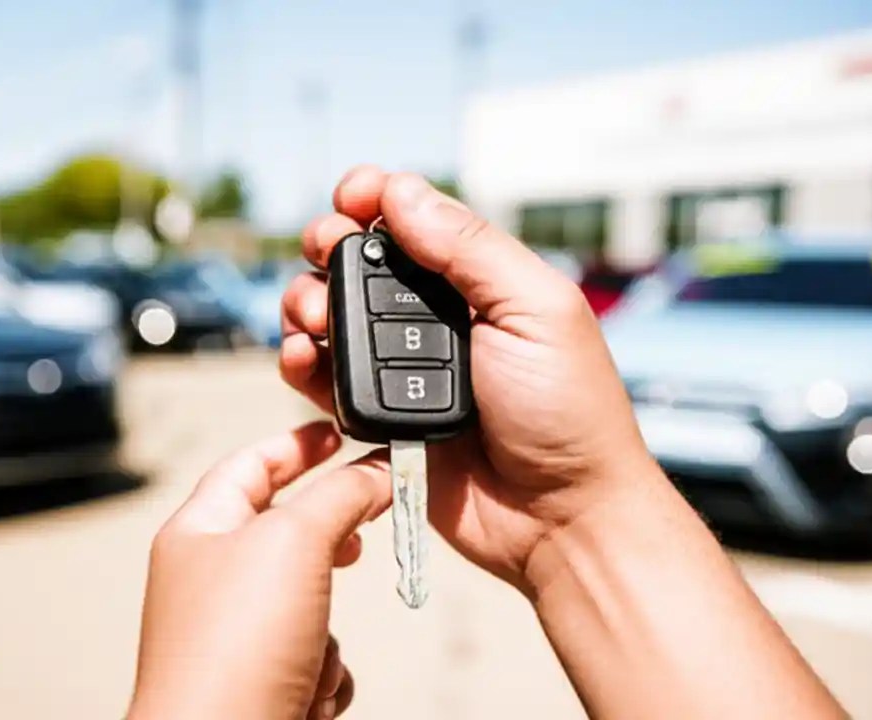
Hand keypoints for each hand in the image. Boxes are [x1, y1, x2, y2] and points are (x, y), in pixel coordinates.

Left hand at [129, 422, 389, 719]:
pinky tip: (305, 690)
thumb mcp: (294, 541)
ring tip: (307, 648)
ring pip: (313, 604)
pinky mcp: (263, 684)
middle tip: (363, 529)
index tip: (339, 433)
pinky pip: (318, 660)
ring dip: (328, 630)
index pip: (251, 464)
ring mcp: (237, 638)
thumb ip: (340, 495)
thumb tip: (374, 473)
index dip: (299, 443)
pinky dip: (324, 673)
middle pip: (288, 535)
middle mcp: (213, 582)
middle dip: (333, 540)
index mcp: (200, 532)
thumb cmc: (228, 653)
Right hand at [280, 167, 656, 590]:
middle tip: (323, 250)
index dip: (375, 199)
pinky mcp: (378, 418)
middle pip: (359, 262)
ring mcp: (403, 370)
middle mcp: (436, 319)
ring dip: (308, 300)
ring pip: (332, 316)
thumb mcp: (535, 311)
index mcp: (479, 282)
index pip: (414, 221)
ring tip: (313, 312)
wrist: (560, 518)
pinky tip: (303, 355)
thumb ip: (469, 249)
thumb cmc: (569, 415)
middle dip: (329, 245)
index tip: (350, 196)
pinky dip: (302, 360)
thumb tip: (401, 192)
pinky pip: (324, 381)